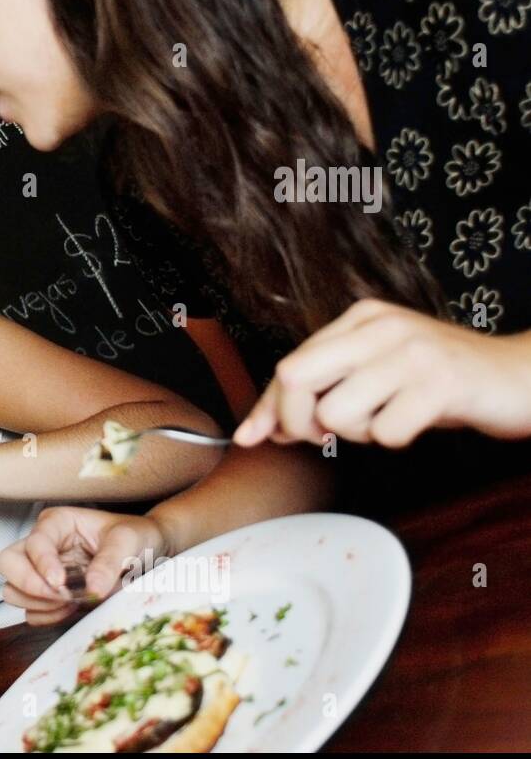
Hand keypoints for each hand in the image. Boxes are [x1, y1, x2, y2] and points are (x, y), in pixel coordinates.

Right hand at [0, 506, 170, 625]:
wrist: (148, 554)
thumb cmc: (136, 537)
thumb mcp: (129, 541)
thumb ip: (110, 561)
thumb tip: (92, 589)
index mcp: (56, 524)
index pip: (34, 543)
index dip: (42, 565)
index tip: (61, 584)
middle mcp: (42, 545)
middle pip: (7, 564)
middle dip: (29, 585)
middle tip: (61, 597)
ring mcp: (40, 571)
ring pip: (12, 590)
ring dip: (37, 603)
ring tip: (71, 603)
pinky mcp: (47, 594)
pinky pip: (30, 611)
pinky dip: (46, 616)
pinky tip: (70, 610)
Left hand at [234, 299, 530, 448]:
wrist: (521, 377)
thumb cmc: (439, 382)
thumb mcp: (376, 374)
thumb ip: (322, 391)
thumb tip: (261, 430)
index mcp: (360, 319)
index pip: (290, 364)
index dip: (267, 407)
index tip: (253, 437)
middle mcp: (381, 327)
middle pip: (296, 378)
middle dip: (296, 422)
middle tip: (323, 437)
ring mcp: (411, 352)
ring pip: (336, 413)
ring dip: (357, 433)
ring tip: (389, 418)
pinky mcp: (440, 384)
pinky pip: (385, 433)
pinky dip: (395, 439)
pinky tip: (418, 421)